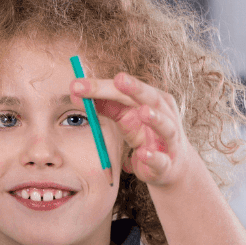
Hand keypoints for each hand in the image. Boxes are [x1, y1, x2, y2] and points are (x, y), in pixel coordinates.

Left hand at [70, 72, 193, 187]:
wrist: (170, 166)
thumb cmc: (144, 133)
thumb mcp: (124, 117)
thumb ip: (104, 105)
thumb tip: (76, 92)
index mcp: (152, 100)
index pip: (125, 90)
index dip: (102, 86)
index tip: (77, 85)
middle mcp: (164, 115)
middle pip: (151, 99)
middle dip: (137, 89)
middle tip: (120, 79)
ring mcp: (168, 140)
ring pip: (166, 127)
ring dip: (156, 119)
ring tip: (144, 112)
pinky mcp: (166, 164)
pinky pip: (160, 160)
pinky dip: (152, 157)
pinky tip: (142, 153)